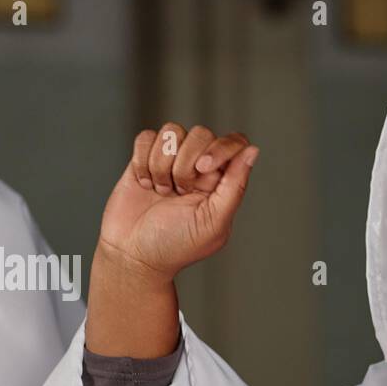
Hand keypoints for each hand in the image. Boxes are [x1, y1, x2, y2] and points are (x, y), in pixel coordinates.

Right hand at [97, 123, 259, 280]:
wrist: (133, 254)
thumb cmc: (176, 245)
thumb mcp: (213, 222)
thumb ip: (235, 186)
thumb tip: (253, 150)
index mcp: (222, 182)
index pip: (234, 143)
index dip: (220, 148)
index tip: (204, 168)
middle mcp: (199, 167)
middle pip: (201, 133)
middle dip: (186, 164)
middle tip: (180, 193)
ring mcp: (172, 160)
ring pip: (172, 131)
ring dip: (162, 165)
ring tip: (161, 192)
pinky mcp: (144, 158)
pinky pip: (146, 136)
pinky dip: (143, 161)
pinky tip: (145, 185)